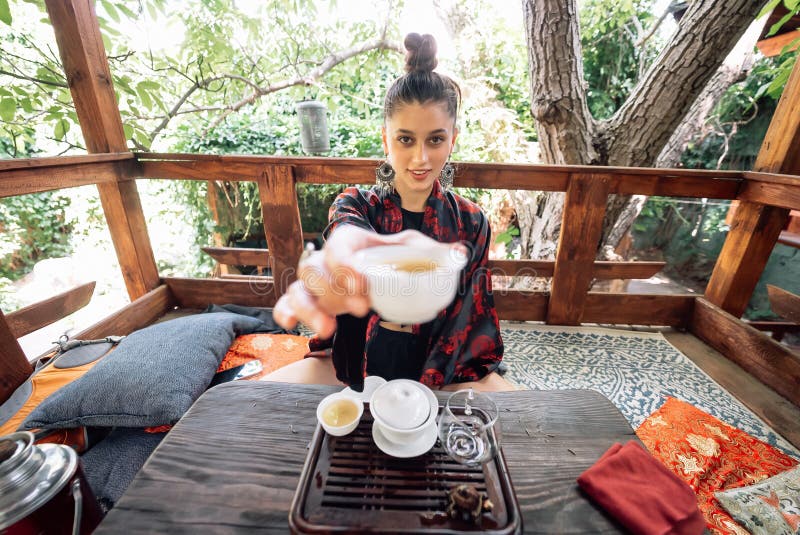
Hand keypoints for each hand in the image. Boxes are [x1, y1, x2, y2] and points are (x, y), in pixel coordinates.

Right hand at [273, 225, 465, 337]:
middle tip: (361, 308)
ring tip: (330, 330)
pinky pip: (286, 304)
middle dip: (334, 290)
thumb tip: (460, 252)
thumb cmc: (390, 258)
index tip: (363, 285)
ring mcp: (315, 282)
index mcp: (351, 241)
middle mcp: (327, 259)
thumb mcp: (411, 249)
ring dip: (310, 309)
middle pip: (315, 269)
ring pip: (298, 288)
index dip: (344, 265)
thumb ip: (432, 250)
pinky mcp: (308, 302)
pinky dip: (286, 313)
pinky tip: (292, 326)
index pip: (338, 245)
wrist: (377, 272)